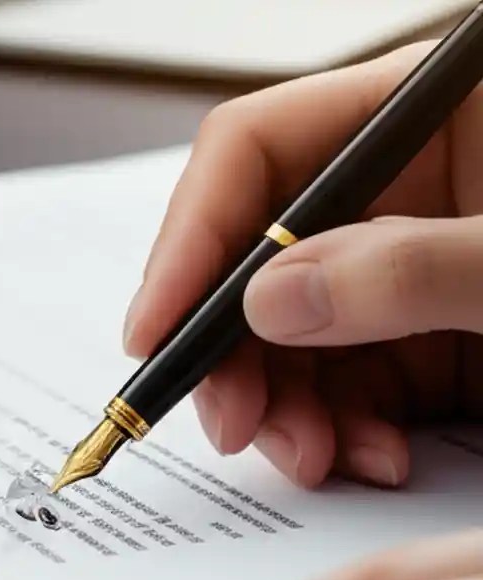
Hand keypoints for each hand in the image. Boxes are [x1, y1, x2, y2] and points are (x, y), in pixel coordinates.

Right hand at [123, 41, 482, 488]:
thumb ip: (418, 268)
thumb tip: (268, 302)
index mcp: (431, 114)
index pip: (256, 151)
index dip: (190, 238)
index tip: (154, 329)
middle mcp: (404, 188)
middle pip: (256, 255)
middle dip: (234, 351)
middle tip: (232, 426)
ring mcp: (410, 266)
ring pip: (288, 334)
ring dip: (284, 406)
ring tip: (311, 458)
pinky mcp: (426, 336)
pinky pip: (341, 381)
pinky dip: (334, 429)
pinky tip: (360, 457)